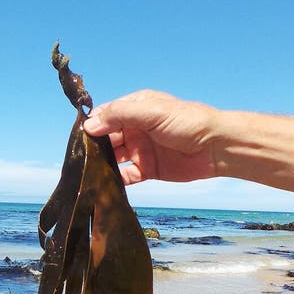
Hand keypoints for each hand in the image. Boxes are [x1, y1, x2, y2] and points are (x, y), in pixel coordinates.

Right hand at [84, 90, 218, 184]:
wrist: (214, 148)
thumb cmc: (187, 122)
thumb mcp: (151, 112)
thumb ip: (119, 115)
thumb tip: (89, 124)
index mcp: (137, 108)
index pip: (107, 114)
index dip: (92, 124)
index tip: (78, 136)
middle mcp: (136, 128)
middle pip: (107, 137)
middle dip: (94, 146)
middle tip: (78, 158)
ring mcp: (141, 150)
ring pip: (114, 157)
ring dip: (101, 164)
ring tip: (86, 172)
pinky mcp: (148, 170)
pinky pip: (126, 176)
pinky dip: (115, 180)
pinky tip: (104, 185)